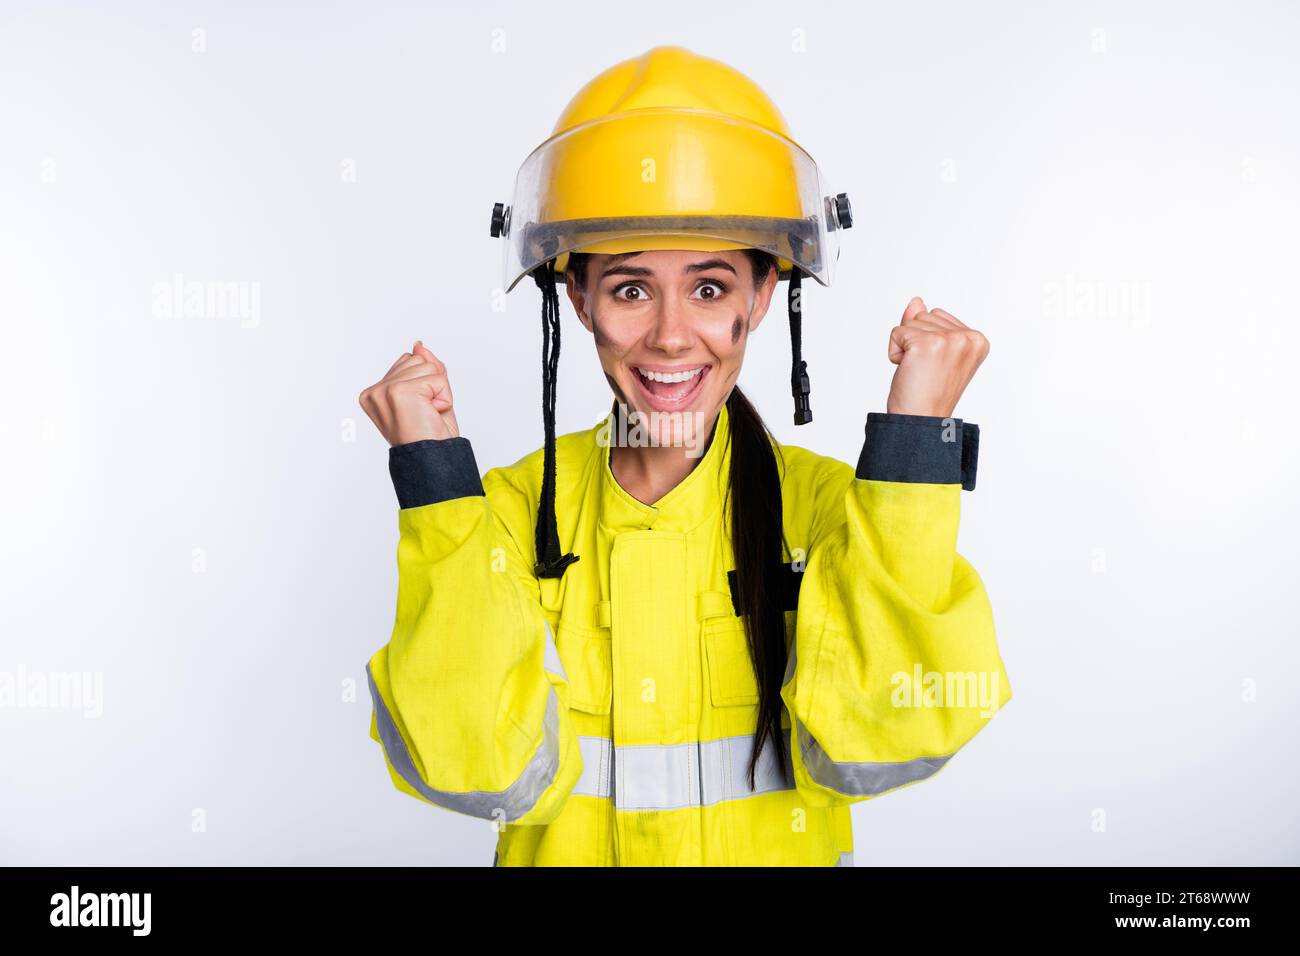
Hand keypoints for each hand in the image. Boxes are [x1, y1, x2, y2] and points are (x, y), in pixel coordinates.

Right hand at [359, 340, 459, 444]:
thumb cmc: (430, 435)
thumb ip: (425, 367)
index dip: (425, 384)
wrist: (433, 461)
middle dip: (432, 386)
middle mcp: (374, 391)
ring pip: (429, 367)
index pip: (409, 362)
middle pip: (418, 360)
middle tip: (425, 414)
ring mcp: (384, 390)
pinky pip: (438, 379)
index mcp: (374, 393)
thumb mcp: (431, 394)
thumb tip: (419, 344)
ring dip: (439, 392)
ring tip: (427, 415)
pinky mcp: (399, 392)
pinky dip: (443, 398)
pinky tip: (431, 414)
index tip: (417, 411)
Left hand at [885, 297, 988, 417]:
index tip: (936, 367)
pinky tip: (908, 371)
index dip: (927, 341)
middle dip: (915, 343)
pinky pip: (896, 332)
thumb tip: (916, 301)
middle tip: (925, 372)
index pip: (937, 316)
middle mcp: (968, 338)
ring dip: (905, 348)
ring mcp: (949, 340)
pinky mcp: (927, 344)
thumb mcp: (932, 352)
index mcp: (978, 339)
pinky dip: (894, 353)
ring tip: (918, 372)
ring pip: (910, 322)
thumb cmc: (927, 392)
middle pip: (924, 316)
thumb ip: (926, 324)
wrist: (921, 420)